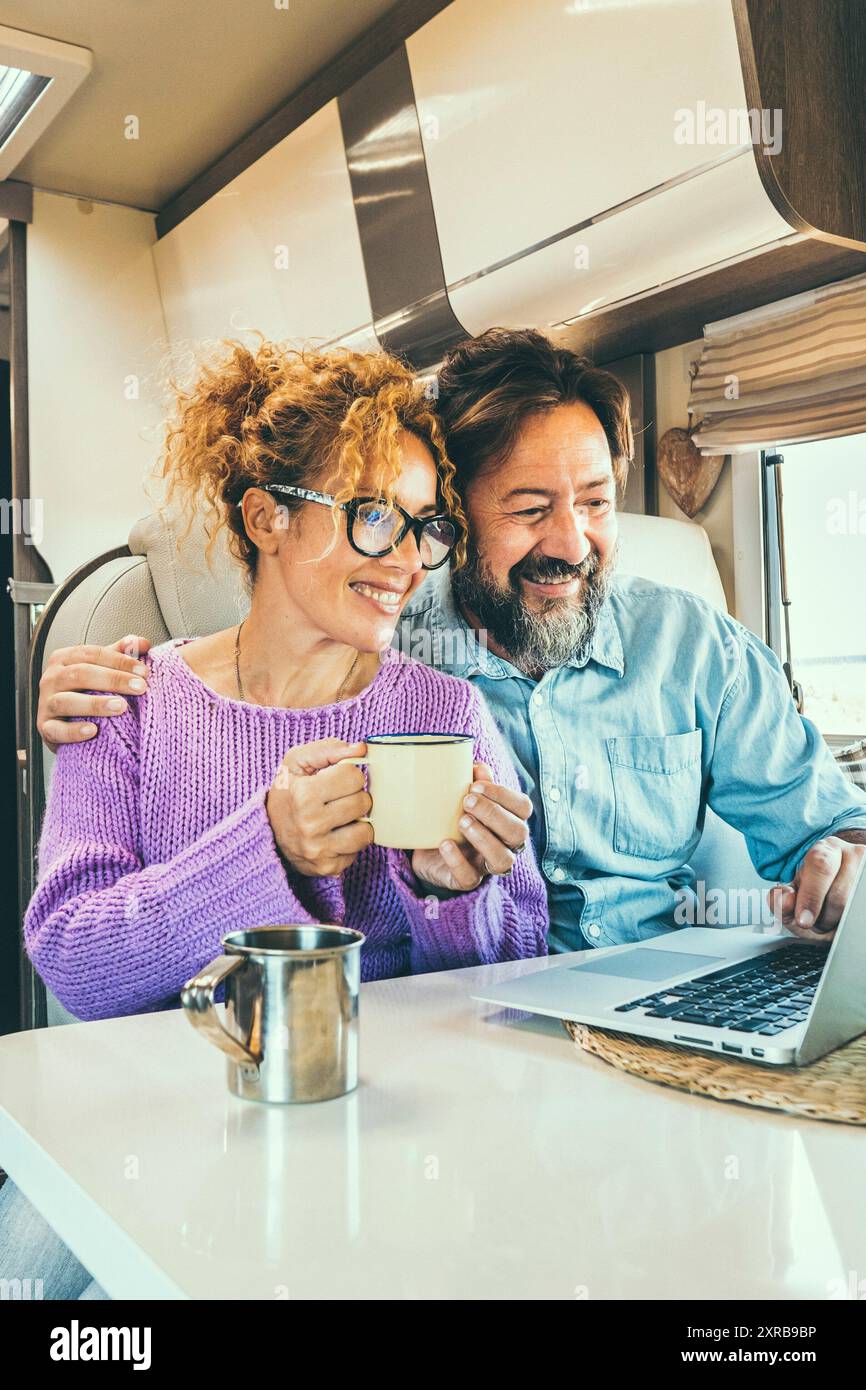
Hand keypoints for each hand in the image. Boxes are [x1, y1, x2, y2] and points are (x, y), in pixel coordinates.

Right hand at [37, 635, 151, 751]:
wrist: (64, 722)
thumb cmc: (85, 691)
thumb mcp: (101, 668)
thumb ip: (120, 654)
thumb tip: (143, 643)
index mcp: (64, 658)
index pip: (92, 654)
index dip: (119, 661)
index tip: (144, 671)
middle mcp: (51, 678)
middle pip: (80, 674)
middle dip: (113, 679)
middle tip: (140, 687)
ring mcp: (46, 704)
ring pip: (66, 701)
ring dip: (95, 704)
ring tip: (121, 707)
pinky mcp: (46, 728)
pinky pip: (57, 730)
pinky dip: (74, 731)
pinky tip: (93, 730)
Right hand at [266, 738, 372, 877]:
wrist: (267, 832)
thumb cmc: (288, 791)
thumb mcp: (297, 762)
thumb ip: (328, 748)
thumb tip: (361, 749)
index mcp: (303, 794)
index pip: (354, 776)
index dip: (347, 774)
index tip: (334, 780)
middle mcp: (310, 824)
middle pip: (363, 802)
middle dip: (354, 796)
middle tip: (337, 799)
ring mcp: (319, 849)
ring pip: (367, 831)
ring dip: (357, 822)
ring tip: (339, 817)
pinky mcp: (328, 868)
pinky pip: (359, 851)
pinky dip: (350, 842)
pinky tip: (334, 835)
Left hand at [411, 761, 532, 892]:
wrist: (426, 848)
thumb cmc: (451, 817)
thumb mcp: (463, 799)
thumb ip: (475, 783)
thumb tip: (479, 767)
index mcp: (509, 820)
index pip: (523, 807)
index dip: (504, 795)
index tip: (474, 785)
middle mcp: (506, 844)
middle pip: (519, 833)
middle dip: (494, 814)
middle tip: (467, 801)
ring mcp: (486, 865)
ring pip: (503, 860)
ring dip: (484, 838)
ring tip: (461, 822)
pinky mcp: (466, 880)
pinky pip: (470, 878)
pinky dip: (458, 861)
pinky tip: (444, 844)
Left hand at [767, 835, 865, 941]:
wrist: (841, 893)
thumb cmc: (815, 894)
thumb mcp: (793, 897)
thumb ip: (780, 900)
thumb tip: (785, 900)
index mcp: (826, 850)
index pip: (821, 866)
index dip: (811, 897)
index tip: (804, 920)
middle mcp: (853, 854)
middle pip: (840, 894)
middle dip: (824, 917)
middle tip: (816, 922)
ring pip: (854, 907)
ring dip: (839, 922)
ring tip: (831, 918)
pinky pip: (863, 910)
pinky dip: (852, 922)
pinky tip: (845, 919)